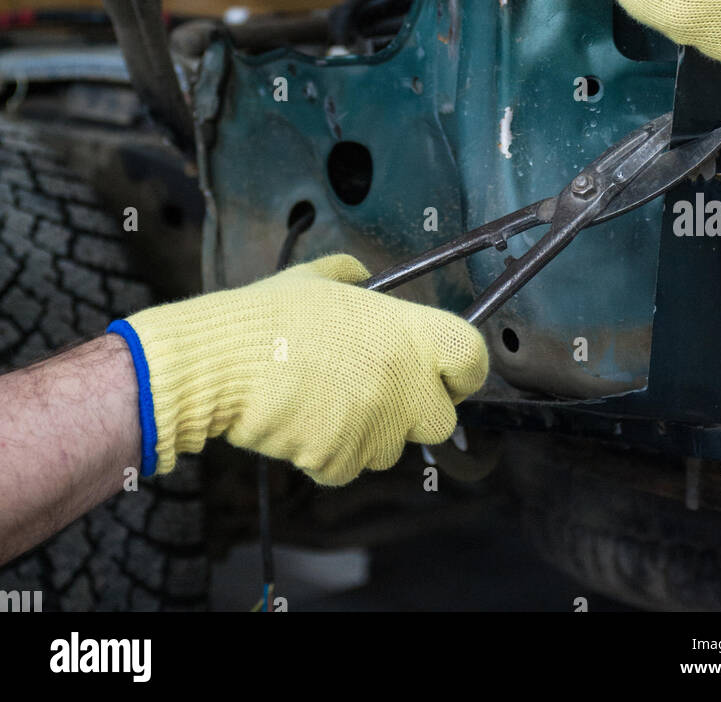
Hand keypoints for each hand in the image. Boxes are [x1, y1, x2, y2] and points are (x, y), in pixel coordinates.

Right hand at [112, 255, 488, 485]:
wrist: (224, 361)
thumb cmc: (270, 317)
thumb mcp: (319, 277)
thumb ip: (354, 277)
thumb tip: (364, 280)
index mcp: (410, 333)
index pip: (473, 359)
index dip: (463, 369)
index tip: (446, 372)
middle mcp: (404, 382)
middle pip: (441, 419)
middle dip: (414, 411)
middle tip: (376, 391)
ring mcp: (376, 426)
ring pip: (392, 447)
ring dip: (368, 433)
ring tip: (324, 401)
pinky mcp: (343, 460)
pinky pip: (349, 466)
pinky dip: (330, 453)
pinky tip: (302, 422)